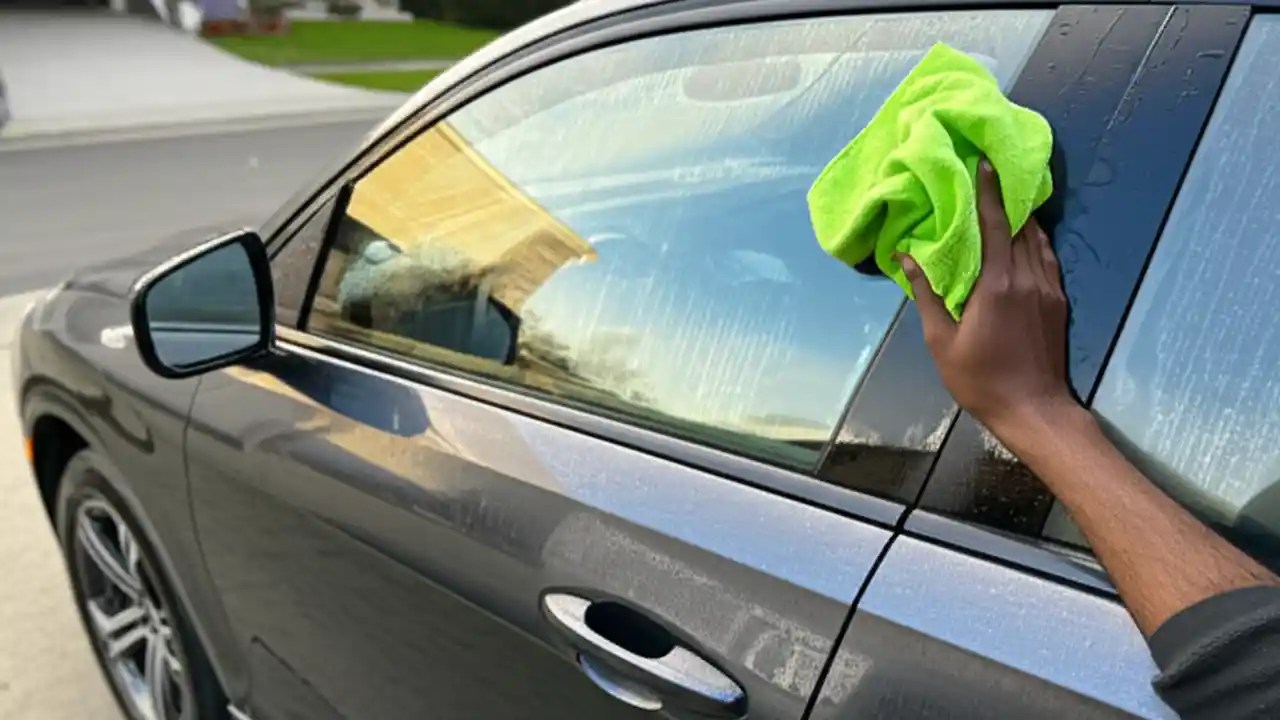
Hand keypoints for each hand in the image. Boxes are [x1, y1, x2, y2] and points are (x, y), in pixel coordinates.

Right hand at [900, 160, 1077, 438]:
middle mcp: (1027, 278)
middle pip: (1020, 226)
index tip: (985, 164)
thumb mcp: (941, 340)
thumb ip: (925, 294)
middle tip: (991, 177)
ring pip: (1038, 240)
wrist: (1033, 409)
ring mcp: (1048, 289)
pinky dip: (1036, 241)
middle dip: (1006, 199)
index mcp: (997, 284)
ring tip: (1008, 202)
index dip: (989, 192)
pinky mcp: (1059, 302)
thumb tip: (905, 256)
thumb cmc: (980, 378)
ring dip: (1023, 218)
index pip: (995, 225)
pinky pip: (1048, 259)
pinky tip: (1027, 238)